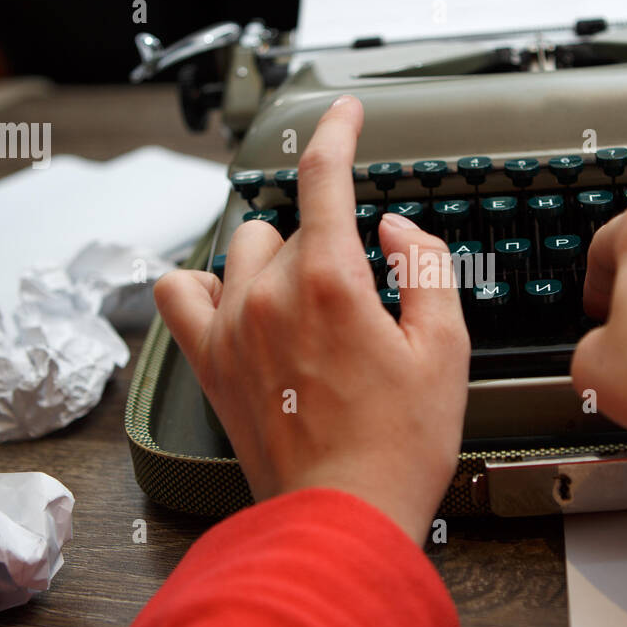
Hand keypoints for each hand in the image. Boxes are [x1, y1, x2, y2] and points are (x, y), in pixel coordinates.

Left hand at [153, 95, 470, 542]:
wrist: (342, 515)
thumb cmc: (398, 446)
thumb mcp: (446, 349)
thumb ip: (426, 267)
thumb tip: (397, 229)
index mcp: (332, 281)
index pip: (325, 175)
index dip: (337, 130)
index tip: (345, 111)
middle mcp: (270, 294)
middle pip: (297, 227)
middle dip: (334, 247)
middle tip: (367, 305)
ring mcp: (231, 328)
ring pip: (243, 250)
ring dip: (277, 260)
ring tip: (308, 307)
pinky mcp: (208, 364)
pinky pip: (180, 294)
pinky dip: (204, 285)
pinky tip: (234, 301)